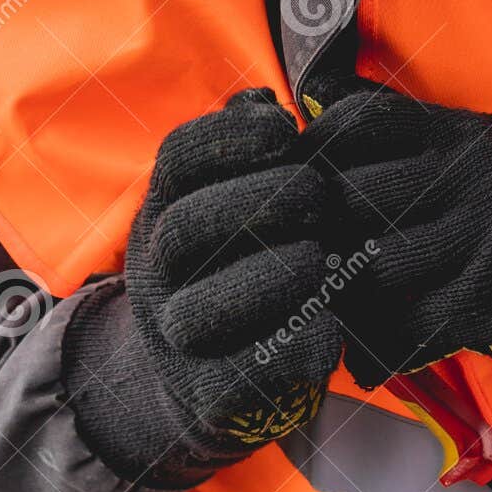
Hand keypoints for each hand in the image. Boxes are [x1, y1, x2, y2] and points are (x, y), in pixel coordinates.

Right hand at [125, 88, 340, 449]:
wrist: (212, 379)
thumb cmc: (247, 271)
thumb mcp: (239, 207)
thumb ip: (251, 156)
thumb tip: (263, 98)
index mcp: (166, 212)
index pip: (177, 160)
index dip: (229, 138)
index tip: (286, 130)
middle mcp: (159, 272)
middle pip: (187, 226)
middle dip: (259, 202)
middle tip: (320, 197)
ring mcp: (178, 338)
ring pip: (203, 307)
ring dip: (272, 276)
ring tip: (322, 261)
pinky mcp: (212, 394)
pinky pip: (246, 373)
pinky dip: (294, 347)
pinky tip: (333, 329)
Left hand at [302, 84, 491, 388]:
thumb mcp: (483, 137)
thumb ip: (413, 133)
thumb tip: (320, 118)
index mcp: (461, 133)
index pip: (358, 124)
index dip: (314, 153)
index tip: (299, 182)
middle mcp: (471, 179)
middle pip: (352, 199)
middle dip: (316, 233)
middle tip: (300, 258)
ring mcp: (482, 241)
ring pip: (372, 270)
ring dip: (340, 299)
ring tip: (329, 312)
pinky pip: (409, 331)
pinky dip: (375, 352)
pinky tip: (362, 361)